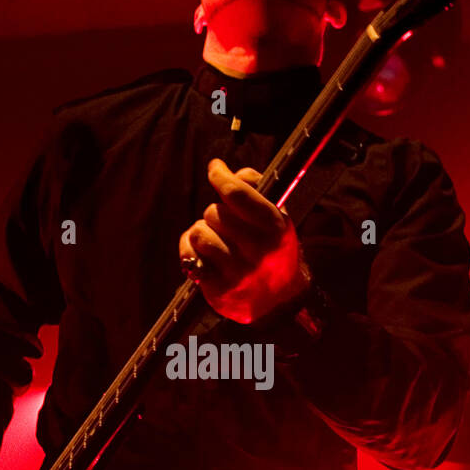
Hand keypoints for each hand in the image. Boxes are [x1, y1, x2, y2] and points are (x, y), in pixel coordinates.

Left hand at [179, 157, 310, 323]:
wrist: (279, 300)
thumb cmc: (273, 249)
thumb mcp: (277, 216)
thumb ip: (255, 187)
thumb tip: (225, 171)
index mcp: (275, 228)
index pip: (237, 194)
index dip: (220, 176)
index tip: (215, 169)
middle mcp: (258, 251)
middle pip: (213, 212)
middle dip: (215, 214)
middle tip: (225, 224)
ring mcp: (238, 273)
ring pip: (198, 233)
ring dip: (201, 232)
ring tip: (215, 241)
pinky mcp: (218, 290)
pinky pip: (189, 256)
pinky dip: (190, 252)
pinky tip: (202, 256)